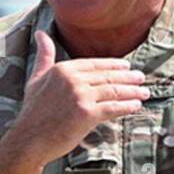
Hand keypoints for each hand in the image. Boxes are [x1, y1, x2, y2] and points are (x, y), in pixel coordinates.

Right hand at [10, 30, 149, 164]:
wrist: (28, 140)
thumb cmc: (32, 112)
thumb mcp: (35, 78)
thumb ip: (44, 56)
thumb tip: (41, 33)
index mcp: (63, 69)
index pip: (95, 64)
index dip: (113, 66)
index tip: (127, 67)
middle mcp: (72, 79)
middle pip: (107, 77)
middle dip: (128, 78)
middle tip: (141, 79)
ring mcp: (80, 96)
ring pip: (113, 91)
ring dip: (132, 92)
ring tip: (144, 93)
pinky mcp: (87, 114)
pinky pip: (113, 108)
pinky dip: (127, 107)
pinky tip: (136, 106)